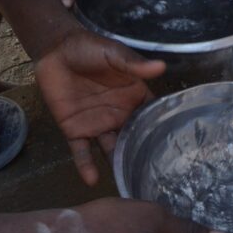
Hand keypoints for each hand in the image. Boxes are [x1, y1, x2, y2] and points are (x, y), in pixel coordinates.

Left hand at [34, 28, 163, 184]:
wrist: (55, 49)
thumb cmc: (89, 48)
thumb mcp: (113, 54)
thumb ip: (133, 65)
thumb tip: (161, 66)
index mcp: (133, 97)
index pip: (151, 117)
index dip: (161, 132)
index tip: (176, 151)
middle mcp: (119, 115)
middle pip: (133, 140)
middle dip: (142, 157)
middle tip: (156, 179)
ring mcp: (97, 125)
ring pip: (110, 150)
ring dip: (118, 166)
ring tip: (128, 184)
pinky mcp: (75, 130)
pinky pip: (82, 151)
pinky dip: (86, 166)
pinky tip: (92, 179)